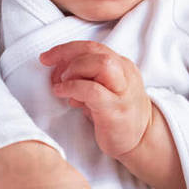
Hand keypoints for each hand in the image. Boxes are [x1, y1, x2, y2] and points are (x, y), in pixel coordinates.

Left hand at [40, 41, 152, 159]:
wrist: (141, 141)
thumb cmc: (118, 116)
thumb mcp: (104, 91)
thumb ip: (86, 79)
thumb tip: (59, 73)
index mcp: (122, 66)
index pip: (93, 47)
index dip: (67, 49)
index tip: (47, 57)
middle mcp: (125, 74)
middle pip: (96, 50)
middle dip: (68, 55)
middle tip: (54, 72)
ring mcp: (123, 92)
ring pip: (100, 64)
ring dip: (74, 70)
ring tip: (61, 84)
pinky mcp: (116, 109)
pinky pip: (93, 91)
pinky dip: (73, 88)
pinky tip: (63, 94)